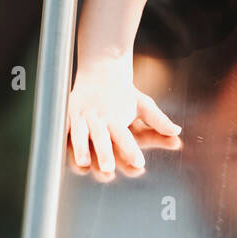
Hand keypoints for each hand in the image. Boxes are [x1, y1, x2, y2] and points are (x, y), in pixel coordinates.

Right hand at [67, 58, 180, 172]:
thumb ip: (159, 120)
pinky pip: (64, 125)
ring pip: (80, 133)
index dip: (131, 150)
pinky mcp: (68, 113)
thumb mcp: (143, 104)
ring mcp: (82, 115)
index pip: (125, 136)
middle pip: (102, 138)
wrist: (102, 69)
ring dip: (81, 148)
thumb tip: (177, 131)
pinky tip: (60, 148)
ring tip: (83, 162)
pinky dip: (62, 136)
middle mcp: (99, 118)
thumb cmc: (124, 93)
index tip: (139, 163)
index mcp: (116, 117)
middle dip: (104, 153)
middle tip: (108, 169)